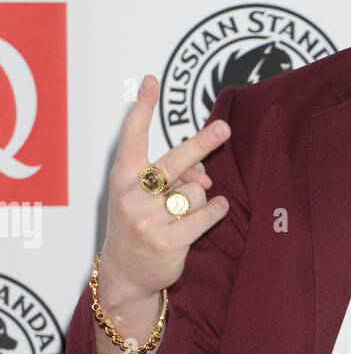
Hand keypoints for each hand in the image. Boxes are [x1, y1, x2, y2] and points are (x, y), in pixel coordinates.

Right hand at [96, 74, 231, 307]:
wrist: (125, 273)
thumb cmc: (138, 222)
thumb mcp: (145, 195)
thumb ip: (172, 176)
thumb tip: (204, 176)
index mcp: (123, 176)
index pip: (132, 135)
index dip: (142, 107)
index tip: (151, 81)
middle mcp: (132, 195)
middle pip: (175, 161)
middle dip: (203, 143)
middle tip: (224, 128)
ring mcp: (148, 220)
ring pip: (195, 193)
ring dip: (201, 198)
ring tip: (187, 209)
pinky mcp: (168, 241)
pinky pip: (206, 215)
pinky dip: (216, 210)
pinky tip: (215, 210)